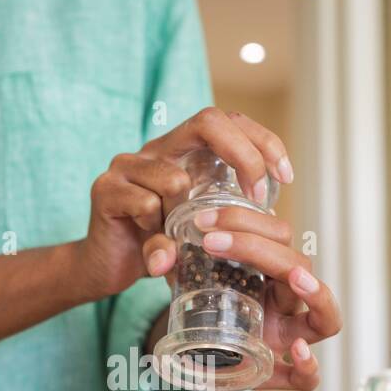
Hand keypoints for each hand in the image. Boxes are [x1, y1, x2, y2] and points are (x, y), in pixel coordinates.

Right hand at [73, 107, 294, 301]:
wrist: (106, 269)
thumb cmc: (159, 244)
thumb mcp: (202, 227)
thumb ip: (227, 215)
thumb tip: (271, 217)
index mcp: (182, 151)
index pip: (228, 121)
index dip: (262, 141)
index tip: (284, 178)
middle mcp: (156, 149)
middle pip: (208, 121)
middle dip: (244, 156)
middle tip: (255, 198)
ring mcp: (127, 165)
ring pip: (175, 180)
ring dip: (185, 218)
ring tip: (176, 241)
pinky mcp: (106, 190)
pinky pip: (146, 205)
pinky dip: (156, 234)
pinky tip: (151, 249)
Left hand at [143, 207, 340, 390]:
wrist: (191, 354)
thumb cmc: (197, 307)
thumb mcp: (181, 277)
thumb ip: (169, 261)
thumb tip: (161, 259)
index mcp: (268, 271)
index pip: (277, 234)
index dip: (245, 221)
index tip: (203, 221)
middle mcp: (285, 302)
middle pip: (299, 265)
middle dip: (260, 248)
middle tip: (213, 242)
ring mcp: (286, 337)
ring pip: (325, 318)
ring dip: (316, 294)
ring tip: (296, 279)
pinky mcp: (276, 374)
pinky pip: (307, 380)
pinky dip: (308, 367)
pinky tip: (295, 351)